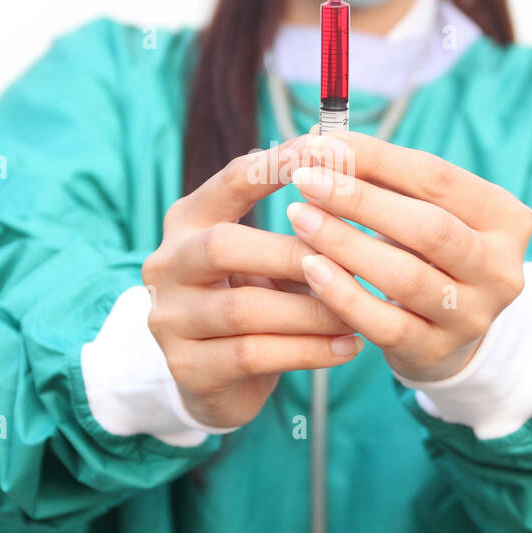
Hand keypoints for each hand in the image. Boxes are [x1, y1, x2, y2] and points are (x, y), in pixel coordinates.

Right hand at [142, 137, 360, 429]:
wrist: (216, 381)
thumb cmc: (254, 303)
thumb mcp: (270, 262)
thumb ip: (303, 234)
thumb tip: (365, 197)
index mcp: (188, 222)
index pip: (230, 181)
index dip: (277, 166)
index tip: (324, 152)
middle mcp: (166, 264)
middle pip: (222, 246)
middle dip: (291, 255)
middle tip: (349, 265)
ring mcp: (169, 319)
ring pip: (243, 309)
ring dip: (310, 312)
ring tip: (359, 314)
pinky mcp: (187, 367)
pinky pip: (253, 355)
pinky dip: (309, 351)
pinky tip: (348, 347)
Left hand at [284, 132, 531, 383]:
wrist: (448, 335)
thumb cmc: (427, 253)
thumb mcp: (421, 210)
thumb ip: (383, 179)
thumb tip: (322, 145)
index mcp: (505, 218)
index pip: (437, 178)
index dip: (376, 158)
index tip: (322, 143)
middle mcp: (500, 269)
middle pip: (427, 227)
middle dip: (359, 199)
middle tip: (305, 180)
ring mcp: (473, 316)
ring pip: (405, 277)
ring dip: (345, 243)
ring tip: (299, 218)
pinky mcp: (437, 352)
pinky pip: (385, 324)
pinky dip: (344, 295)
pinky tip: (311, 269)